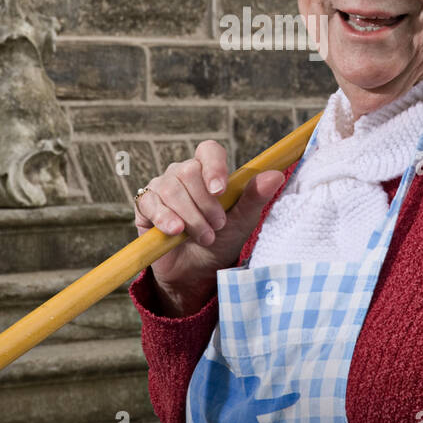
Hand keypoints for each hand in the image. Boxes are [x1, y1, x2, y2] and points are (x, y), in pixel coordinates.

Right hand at [134, 139, 286, 315]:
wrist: (196, 272)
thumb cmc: (222, 241)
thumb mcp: (242, 222)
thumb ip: (255, 197)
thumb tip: (276, 175)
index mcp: (209, 172)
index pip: (209, 150)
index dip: (213, 166)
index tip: (220, 190)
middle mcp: (184, 174)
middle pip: (189, 171)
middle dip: (205, 203)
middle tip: (217, 227)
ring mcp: (162, 187)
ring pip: (171, 188)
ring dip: (190, 216)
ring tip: (203, 237)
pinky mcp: (145, 205)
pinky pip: (149, 202)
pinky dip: (164, 217)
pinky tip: (175, 231)